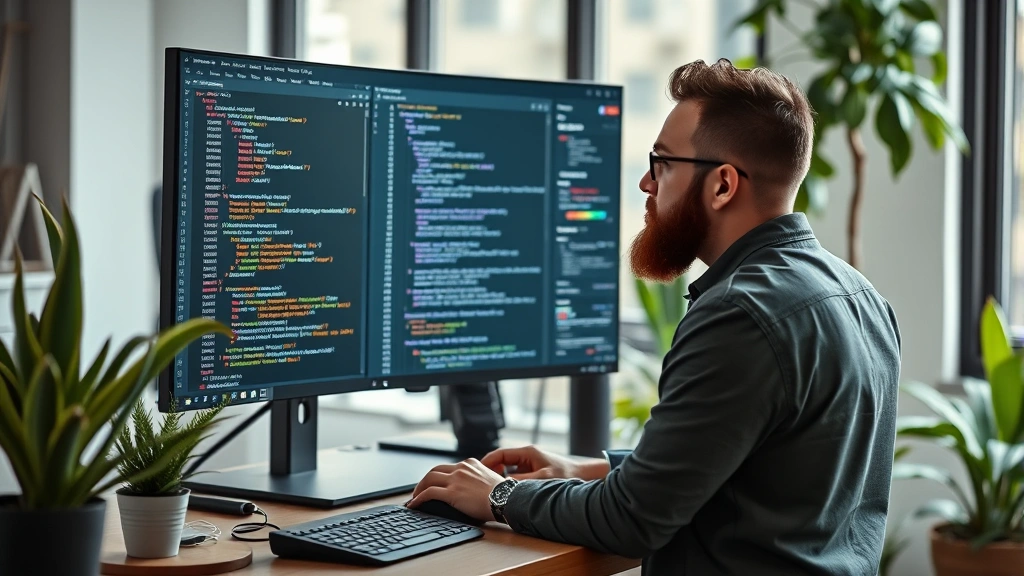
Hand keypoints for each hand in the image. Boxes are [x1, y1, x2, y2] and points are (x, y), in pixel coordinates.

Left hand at [406, 458, 503, 522]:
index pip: (448, 467)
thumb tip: (471, 491)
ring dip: (419, 489)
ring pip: (429, 479)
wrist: (506, 499)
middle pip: (435, 470)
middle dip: (425, 480)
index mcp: (470, 464)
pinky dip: (418, 498)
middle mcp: (461, 468)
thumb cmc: (502, 495)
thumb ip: (478, 481)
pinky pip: (429, 493)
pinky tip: (414, 504)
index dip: (438, 476)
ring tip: (414, 498)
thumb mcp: (489, 480)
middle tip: (419, 490)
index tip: (434, 483)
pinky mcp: (452, 492)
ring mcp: (455, 479)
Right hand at [481, 445, 609, 480]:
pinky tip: (506, 493)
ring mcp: (529, 464)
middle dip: (490, 472)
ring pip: (507, 470)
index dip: (486, 462)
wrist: (583, 476)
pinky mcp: (533, 473)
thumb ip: (522, 482)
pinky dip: (508, 483)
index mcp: (527, 452)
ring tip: (490, 489)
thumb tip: (503, 487)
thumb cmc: (566, 475)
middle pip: (500, 462)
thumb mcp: (542, 479)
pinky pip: (515, 476)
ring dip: (499, 478)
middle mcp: (526, 456)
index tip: (476, 472)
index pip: (499, 454)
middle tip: (480, 483)